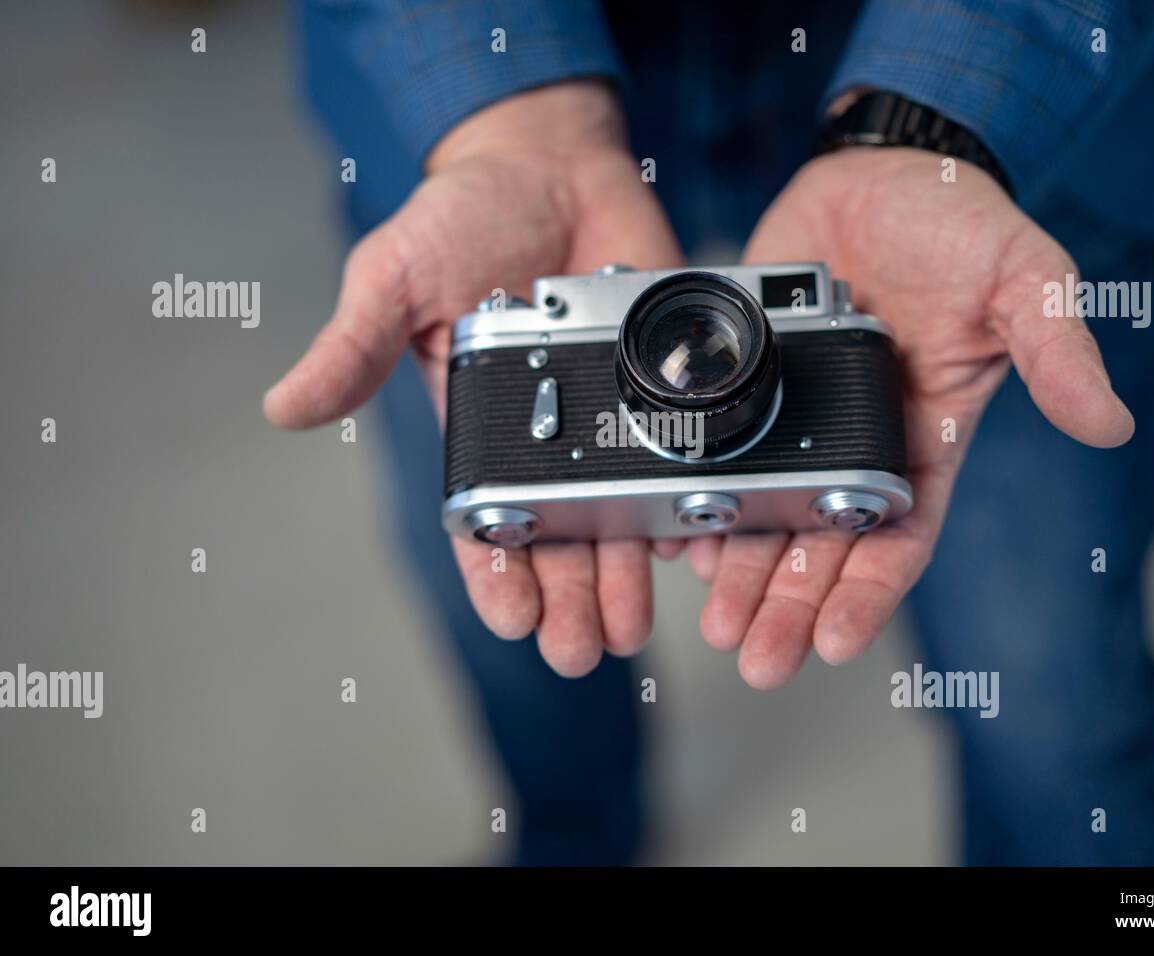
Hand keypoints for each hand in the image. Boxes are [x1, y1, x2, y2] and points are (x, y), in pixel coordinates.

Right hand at [264, 81, 683, 675]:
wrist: (550, 164)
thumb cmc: (461, 220)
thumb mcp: (392, 279)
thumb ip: (351, 347)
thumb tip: (281, 408)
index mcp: (478, 429)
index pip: (483, 523)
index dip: (495, 575)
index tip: (514, 619)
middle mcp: (546, 438)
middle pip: (558, 542)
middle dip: (568, 599)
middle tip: (581, 649)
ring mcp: (609, 418)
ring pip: (619, 518)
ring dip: (624, 577)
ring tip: (632, 628)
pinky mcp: (664, 387)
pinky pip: (682, 457)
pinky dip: (689, 504)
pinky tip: (694, 547)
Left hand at [688, 147, 1133, 688]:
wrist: (886, 171)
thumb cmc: (964, 227)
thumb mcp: (1023, 280)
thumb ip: (1057, 350)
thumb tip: (1109, 421)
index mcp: (921, 442)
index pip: (898, 540)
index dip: (867, 595)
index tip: (835, 645)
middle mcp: (856, 447)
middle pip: (820, 550)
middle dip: (790, 606)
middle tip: (756, 658)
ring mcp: (798, 423)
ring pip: (764, 517)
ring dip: (741, 573)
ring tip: (713, 622)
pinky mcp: (748, 386)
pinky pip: (717, 457)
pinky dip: (697, 500)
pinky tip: (673, 537)